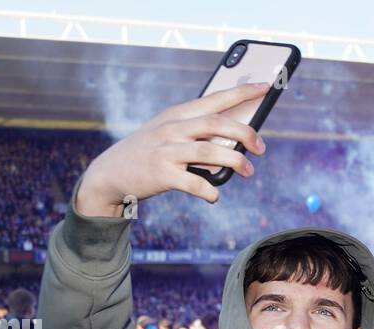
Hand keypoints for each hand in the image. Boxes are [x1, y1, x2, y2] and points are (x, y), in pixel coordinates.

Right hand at [76, 82, 270, 215]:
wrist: (109, 174)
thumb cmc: (148, 155)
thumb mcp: (169, 137)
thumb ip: (198, 139)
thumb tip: (233, 149)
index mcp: (177, 115)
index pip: (215, 99)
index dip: (242, 92)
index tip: (265, 86)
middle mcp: (173, 128)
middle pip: (217, 123)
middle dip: (245, 133)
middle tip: (261, 147)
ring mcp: (166, 150)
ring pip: (211, 151)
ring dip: (236, 162)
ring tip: (249, 171)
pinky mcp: (161, 174)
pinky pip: (195, 183)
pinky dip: (210, 191)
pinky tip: (215, 196)